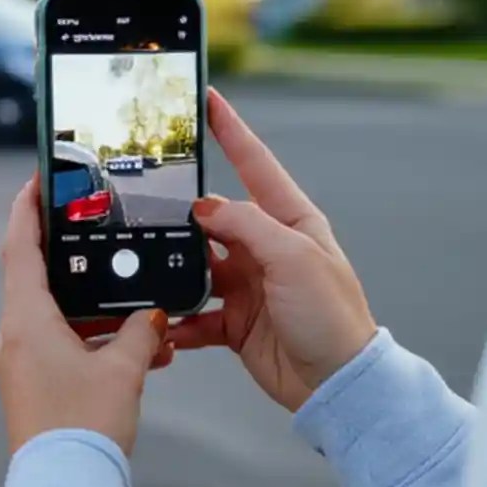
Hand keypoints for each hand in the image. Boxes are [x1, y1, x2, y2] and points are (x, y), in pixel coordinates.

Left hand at [0, 173, 173, 455]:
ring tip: (137, 311)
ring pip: (57, 318)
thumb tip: (149, 319)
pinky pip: (61, 347)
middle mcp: (14, 336)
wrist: (65, 485)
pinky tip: (134, 350)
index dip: (27, 209)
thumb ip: (138, 334)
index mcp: (25, 320)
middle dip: (72, 262)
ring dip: (95, 312)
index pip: (19, 247)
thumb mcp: (122, 370)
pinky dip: (92, 341)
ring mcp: (20, 363)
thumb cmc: (82, 427)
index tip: (36, 181)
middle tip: (93, 234)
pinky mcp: (32, 386)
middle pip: (38, 280)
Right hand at [170, 88, 377, 411]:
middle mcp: (266, 249)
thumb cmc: (333, 319)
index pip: (255, 165)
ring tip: (155, 273)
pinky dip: (178, 319)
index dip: (231, 131)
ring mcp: (247, 284)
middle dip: (183, 216)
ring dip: (175, 272)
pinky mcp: (232, 320)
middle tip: (151, 207)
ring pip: (195, 264)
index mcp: (290, 223)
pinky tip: (167, 324)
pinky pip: (193, 312)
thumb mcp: (293, 258)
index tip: (208, 101)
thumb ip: (246, 225)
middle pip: (213, 218)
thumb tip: (204, 208)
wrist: (334, 385)